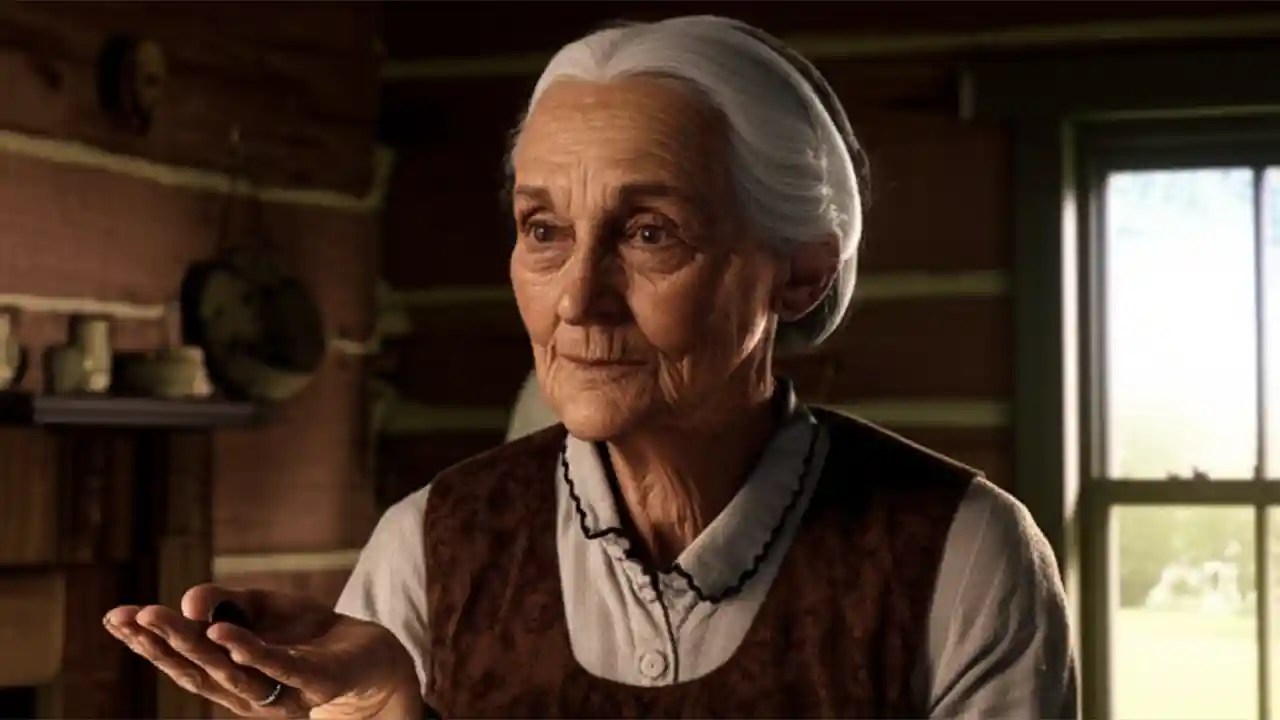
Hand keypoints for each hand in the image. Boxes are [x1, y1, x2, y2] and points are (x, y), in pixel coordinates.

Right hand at [103, 584, 419, 717]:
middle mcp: (247, 691)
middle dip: (158, 642)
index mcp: (229, 675)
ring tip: (160, 618)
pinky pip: (279, 668)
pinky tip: (222, 634)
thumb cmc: (310, 636)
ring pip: (228, 671)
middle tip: (126, 617)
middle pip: (196, 668)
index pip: (181, 660)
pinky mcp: (314, 682)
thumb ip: (228, 603)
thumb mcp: (264, 609)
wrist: (372, 653)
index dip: (146, 642)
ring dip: (191, 646)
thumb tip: (191, 598)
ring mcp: (280, 691)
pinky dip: (249, 652)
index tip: (113, 617)